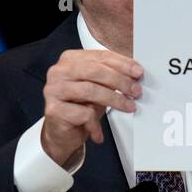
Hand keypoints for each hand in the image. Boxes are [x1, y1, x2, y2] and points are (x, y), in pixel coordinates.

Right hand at [41, 49, 142, 166]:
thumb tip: (135, 74)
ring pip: (90, 90)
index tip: (138, 72)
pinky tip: (99, 133)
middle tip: (136, 91)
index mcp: (70, 60)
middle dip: (120, 81)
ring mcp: (54, 90)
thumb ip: (112, 78)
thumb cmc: (80, 108)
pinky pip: (83, 113)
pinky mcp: (54, 109)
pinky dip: (96, 124)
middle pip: (95, 71)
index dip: (122, 63)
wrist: (61, 134)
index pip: (100, 56)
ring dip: (115, 100)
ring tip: (128, 107)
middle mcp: (59, 72)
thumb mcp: (99, 89)